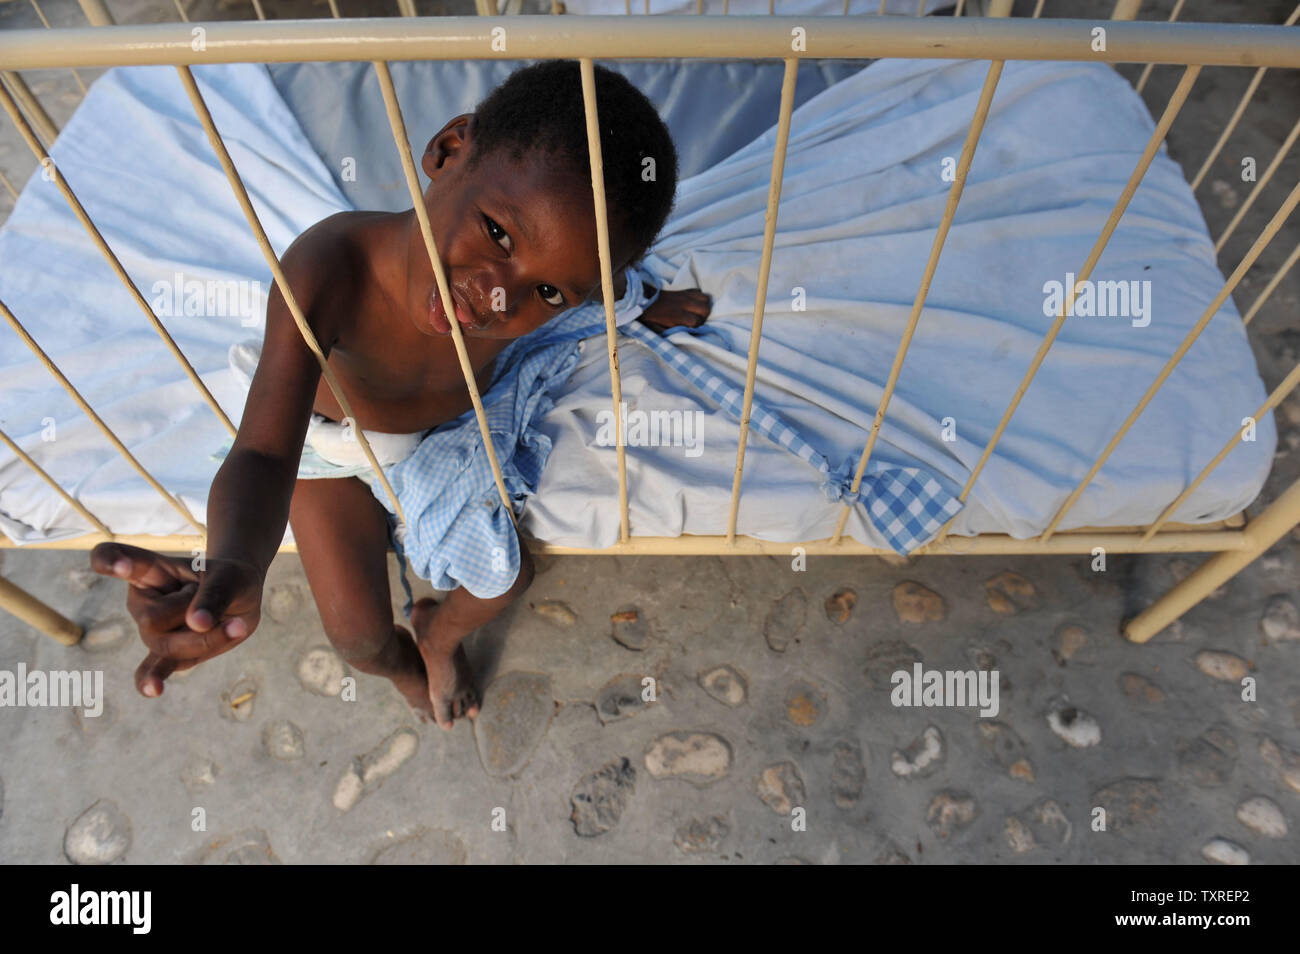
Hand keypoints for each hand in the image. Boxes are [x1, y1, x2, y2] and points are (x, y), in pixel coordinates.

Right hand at [89, 542, 263, 697]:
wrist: (241, 600)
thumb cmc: (229, 580)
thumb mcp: (230, 577)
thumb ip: (213, 596)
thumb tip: (196, 624)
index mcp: (149, 570)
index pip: (113, 558)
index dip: (111, 562)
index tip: (120, 566)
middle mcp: (142, 601)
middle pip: (153, 618)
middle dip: (192, 611)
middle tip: (213, 597)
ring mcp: (151, 630)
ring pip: (165, 645)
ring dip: (206, 638)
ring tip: (232, 623)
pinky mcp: (167, 654)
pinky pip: (154, 668)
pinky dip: (152, 679)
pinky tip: (153, 690)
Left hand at [637, 287, 711, 334]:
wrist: (644, 301)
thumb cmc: (652, 318)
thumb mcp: (660, 329)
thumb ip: (675, 331)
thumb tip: (688, 333)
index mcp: (676, 315)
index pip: (695, 321)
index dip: (696, 327)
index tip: (691, 328)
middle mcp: (683, 304)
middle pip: (705, 308)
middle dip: (704, 317)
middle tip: (697, 320)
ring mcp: (685, 295)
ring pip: (706, 298)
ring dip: (705, 306)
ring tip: (698, 312)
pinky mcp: (684, 290)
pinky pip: (699, 292)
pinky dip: (700, 299)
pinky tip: (694, 304)